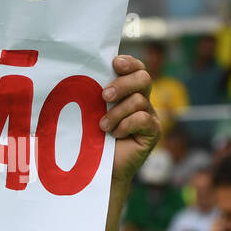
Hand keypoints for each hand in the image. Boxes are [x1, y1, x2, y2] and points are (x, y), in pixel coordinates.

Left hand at [99, 55, 160, 185]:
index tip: (115, 63)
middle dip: (123, 84)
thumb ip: (93, 93)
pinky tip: (116, 134)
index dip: (129, 62)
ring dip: (117, 113)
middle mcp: (141, 100)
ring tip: (103, 126)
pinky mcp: (153, 131)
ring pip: (139, 100)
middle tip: (104, 96)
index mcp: (127, 90)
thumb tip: (78, 75)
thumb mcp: (91, 111)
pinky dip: (126, 125)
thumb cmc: (92, 137)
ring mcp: (149, 115)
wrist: (100, 168)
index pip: (136, 68)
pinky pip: (143, 119)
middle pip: (143, 78)